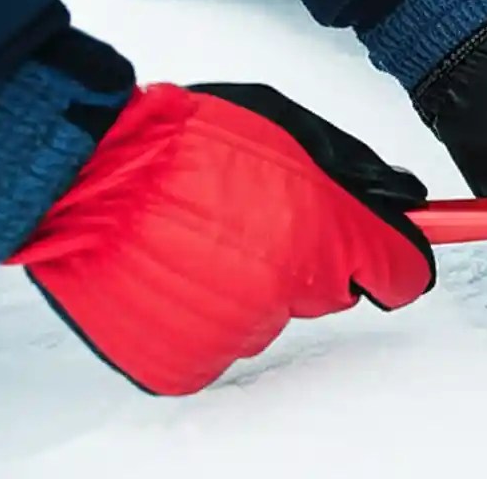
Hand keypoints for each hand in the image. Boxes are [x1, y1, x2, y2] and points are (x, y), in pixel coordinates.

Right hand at [7, 82, 434, 394]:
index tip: (389, 246)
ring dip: (251, 280)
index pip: (400, 274)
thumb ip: (356, 168)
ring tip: (202, 231)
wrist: (82, 176)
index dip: (393, 255)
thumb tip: (403, 199)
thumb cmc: (179, 141)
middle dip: (310, 253)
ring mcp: (235, 332)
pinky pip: (220, 341)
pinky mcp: (187, 364)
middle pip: (331, 288)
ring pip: (272, 313)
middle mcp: (286, 291)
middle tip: (256, 212)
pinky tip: (178, 265)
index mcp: (322, 232)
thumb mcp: (286, 124)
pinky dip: (206, 312)